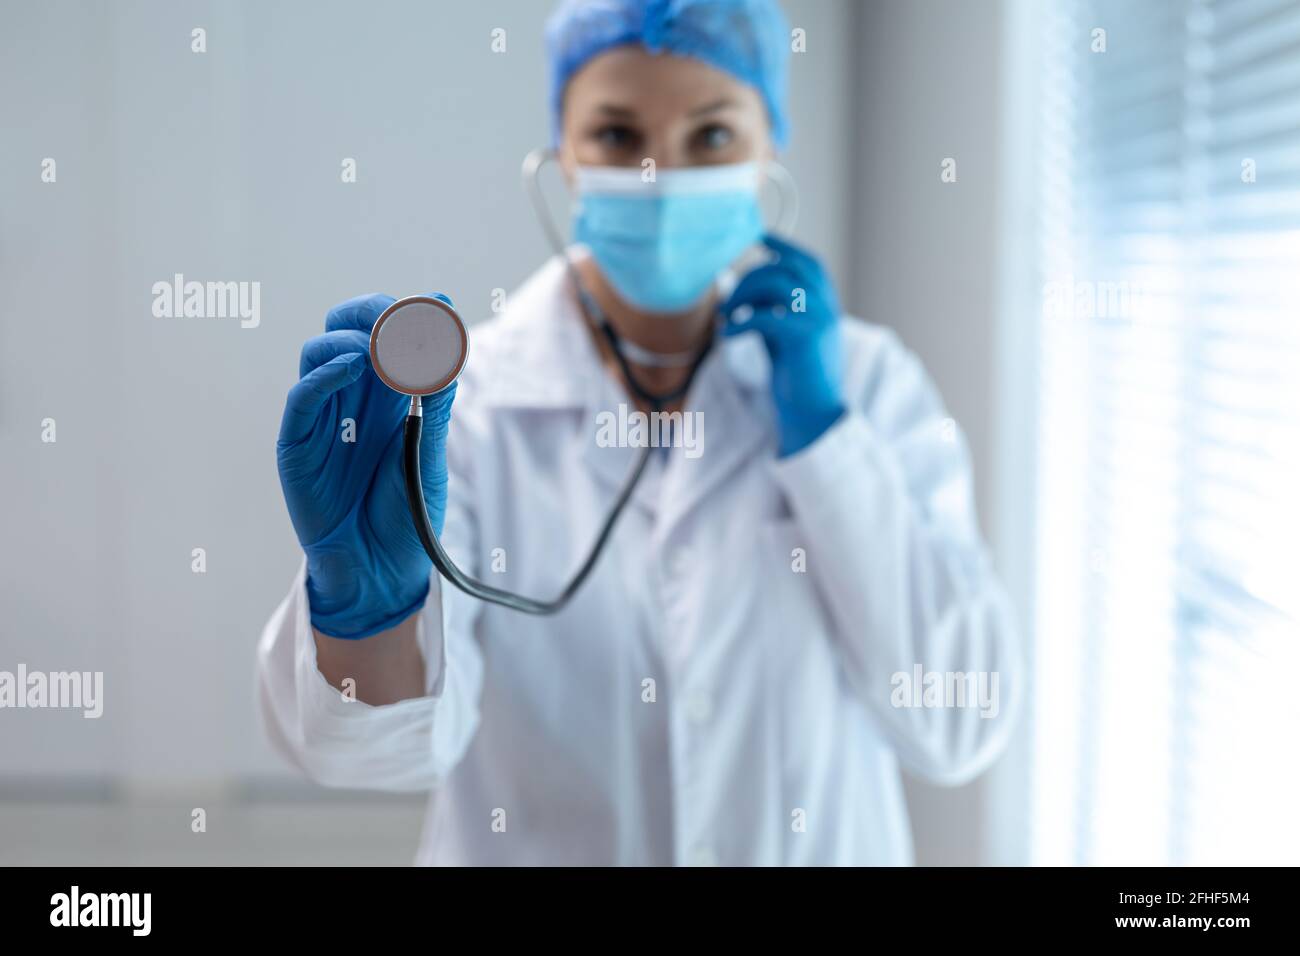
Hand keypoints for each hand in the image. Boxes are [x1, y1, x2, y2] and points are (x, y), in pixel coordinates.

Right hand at [276, 293, 456, 638]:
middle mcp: (352, 398)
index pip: (387, 334)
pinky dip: (325, 373)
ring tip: (381, 348)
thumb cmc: (407, 514)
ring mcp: (322, 418)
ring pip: (319, 352)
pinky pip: (303, 396)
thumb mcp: (430, 452)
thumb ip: (435, 397)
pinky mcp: (298, 444)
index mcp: (389, 395)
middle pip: (347, 329)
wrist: (383, 572)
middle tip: (401, 318)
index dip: (407, 313)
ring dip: (350, 339)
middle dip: (373, 313)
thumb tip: (451, 333)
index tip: (438, 304)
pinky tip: (353, 365)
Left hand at [721, 235, 845, 456]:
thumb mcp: (785, 332)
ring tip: (727, 316)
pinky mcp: (804, 337)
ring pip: (775, 284)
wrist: (814, 410)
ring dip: (743, 296)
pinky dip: (740, 322)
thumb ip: (771, 307)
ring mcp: (818, 318)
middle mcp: (826, 303)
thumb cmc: (797, 371)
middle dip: (750, 276)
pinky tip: (728, 333)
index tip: (757, 236)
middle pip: (784, 266)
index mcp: (825, 299)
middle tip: (729, 301)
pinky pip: (766, 316)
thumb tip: (738, 287)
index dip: (781, 245)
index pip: (805, 260)